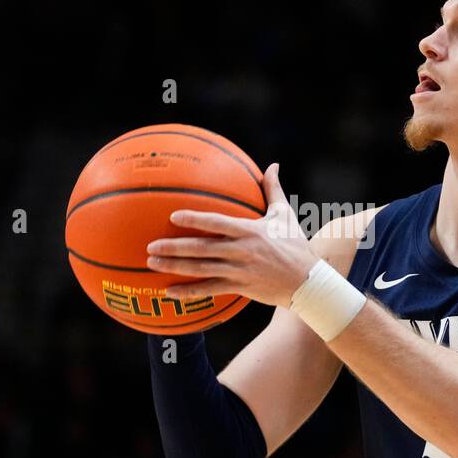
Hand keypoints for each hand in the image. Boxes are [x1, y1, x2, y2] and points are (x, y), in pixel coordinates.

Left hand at [146, 163, 318, 307]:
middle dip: (173, 247)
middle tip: (149, 246)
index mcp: (250, 230)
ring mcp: (239, 271)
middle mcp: (241, 251)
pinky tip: (169, 292)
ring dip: (174, 267)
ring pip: (201, 269)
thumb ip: (273, 189)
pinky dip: (188, 292)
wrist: (308, 281)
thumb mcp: (285, 215)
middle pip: (201, 248)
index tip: (173, 216)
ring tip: (151, 264)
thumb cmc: (296, 245)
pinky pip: (209, 290)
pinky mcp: (240, 288)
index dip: (194, 220)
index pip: (217, 222)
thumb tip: (273, 165)